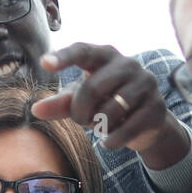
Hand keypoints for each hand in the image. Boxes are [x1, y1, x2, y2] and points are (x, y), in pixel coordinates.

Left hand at [31, 42, 190, 169]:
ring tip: (103, 125)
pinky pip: (124, 130)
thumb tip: (35, 110)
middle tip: (83, 121)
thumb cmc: (106, 103)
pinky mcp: (156, 108)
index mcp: (105, 55)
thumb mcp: (81, 101)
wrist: (146, 123)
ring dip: (98, 127)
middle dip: (80, 112)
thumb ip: (60, 104)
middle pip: (91, 88)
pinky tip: (110, 140)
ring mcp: (146, 84)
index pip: (82, 51)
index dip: (63, 57)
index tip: (44, 62)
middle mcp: (128, 64)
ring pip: (109, 112)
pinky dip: (111, 141)